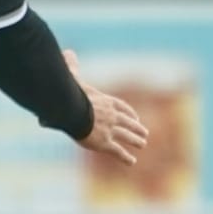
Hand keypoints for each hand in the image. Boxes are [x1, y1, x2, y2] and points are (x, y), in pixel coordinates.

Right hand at [64, 49, 150, 165]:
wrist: (71, 110)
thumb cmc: (71, 94)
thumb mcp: (73, 80)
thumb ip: (72, 68)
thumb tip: (67, 52)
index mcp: (105, 102)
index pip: (121, 107)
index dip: (129, 113)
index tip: (136, 117)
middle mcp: (111, 116)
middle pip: (128, 122)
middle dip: (137, 128)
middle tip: (145, 133)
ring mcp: (109, 130)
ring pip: (127, 136)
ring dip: (136, 140)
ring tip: (142, 144)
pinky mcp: (104, 143)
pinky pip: (117, 151)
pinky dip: (125, 156)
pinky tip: (131, 161)